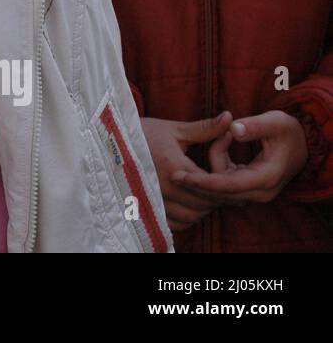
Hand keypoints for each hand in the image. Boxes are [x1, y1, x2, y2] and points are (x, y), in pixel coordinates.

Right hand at [141, 113, 238, 231]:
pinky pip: (174, 223)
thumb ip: (204, 128)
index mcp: (174, 167)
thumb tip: (229, 118)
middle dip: (217, 198)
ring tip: (205, 196)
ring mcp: (154, 200)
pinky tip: (187, 205)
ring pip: (191, 216)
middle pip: (204, 204)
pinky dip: (185, 218)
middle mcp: (164, 188)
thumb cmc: (141, 132)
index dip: (228, 187)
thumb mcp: (173, 129)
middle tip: (225, 190)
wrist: (107, 140)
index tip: (235, 182)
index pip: (212, 186)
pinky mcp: (145, 208)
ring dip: (202, 209)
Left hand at [173, 110, 309, 203]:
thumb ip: (254, 125)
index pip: (229, 185)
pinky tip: (223, 141)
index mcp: (267, 178)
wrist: (301, 143)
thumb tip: (233, 129)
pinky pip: (223, 180)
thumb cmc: (287, 130)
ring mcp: (254, 191)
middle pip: (221, 191)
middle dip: (197, 180)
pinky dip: (217, 162)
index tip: (179, 176)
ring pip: (220, 184)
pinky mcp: (246, 186)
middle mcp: (260, 191)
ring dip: (214, 160)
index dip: (203, 182)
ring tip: (223, 135)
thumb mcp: (275, 121)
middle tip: (174, 171)